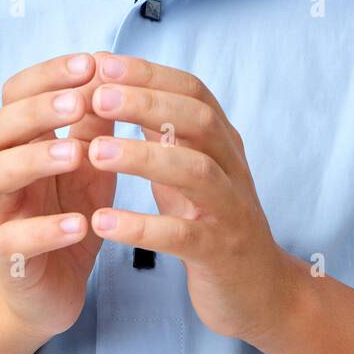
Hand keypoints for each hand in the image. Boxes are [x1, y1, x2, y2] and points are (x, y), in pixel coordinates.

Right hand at [0, 51, 117, 336]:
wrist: (53, 289)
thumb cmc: (71, 213)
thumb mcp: (91, 162)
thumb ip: (95, 121)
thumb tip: (111, 68)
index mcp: (22, 142)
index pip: (17, 93)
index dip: (48, 74)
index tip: (89, 62)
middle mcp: (2, 171)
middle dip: (36, 110)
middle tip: (78, 101)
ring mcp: (1, 214)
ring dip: (34, 159)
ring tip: (76, 154)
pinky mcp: (9, 259)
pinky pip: (14, 240)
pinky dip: (45, 229)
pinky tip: (79, 224)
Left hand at [84, 54, 290, 343]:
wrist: (259, 290)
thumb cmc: (210, 219)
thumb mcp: (188, 167)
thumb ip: (163, 129)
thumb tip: (118, 82)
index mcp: (222, 141)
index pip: (192, 91)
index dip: (150, 74)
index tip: (103, 62)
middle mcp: (232, 167)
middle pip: (197, 120)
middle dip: (146, 103)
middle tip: (97, 96)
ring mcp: (230, 210)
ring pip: (195, 171)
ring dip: (143, 158)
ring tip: (94, 152)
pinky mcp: (220, 253)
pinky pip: (183, 236)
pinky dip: (143, 227)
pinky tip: (104, 222)